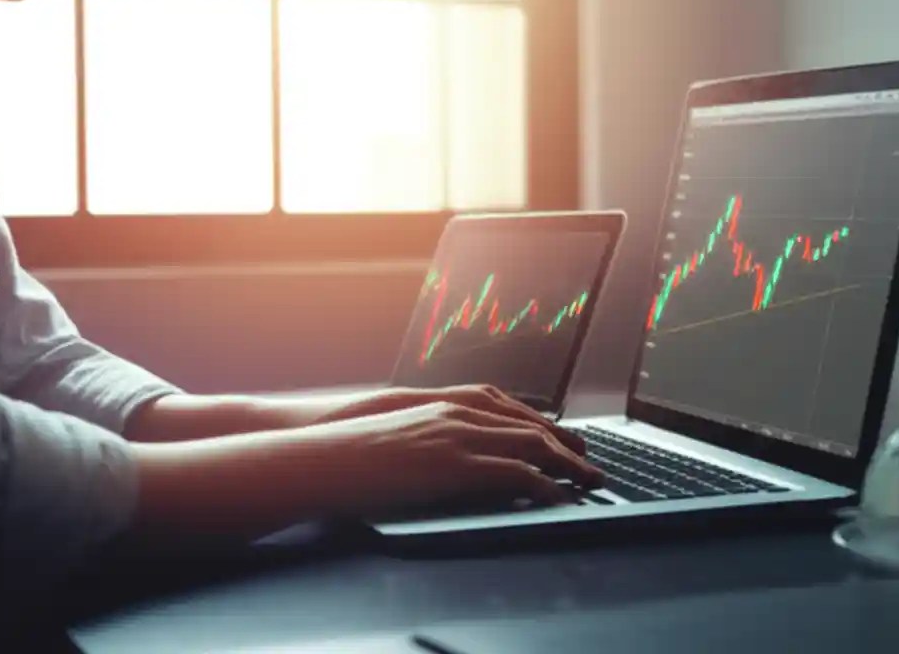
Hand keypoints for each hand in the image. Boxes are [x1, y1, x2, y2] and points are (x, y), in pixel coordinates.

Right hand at [128, 399, 604, 545]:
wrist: (308, 448)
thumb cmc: (336, 445)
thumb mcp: (383, 431)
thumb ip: (414, 435)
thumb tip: (430, 454)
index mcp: (434, 403)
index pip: (501, 403)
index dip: (536, 419)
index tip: (559, 434)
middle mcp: (450, 411)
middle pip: (524, 420)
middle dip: (564, 440)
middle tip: (590, 459)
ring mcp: (451, 435)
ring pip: (527, 442)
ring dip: (566, 461)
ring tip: (590, 478)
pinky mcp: (449, 464)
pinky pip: (510, 471)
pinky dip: (543, 482)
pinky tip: (559, 495)